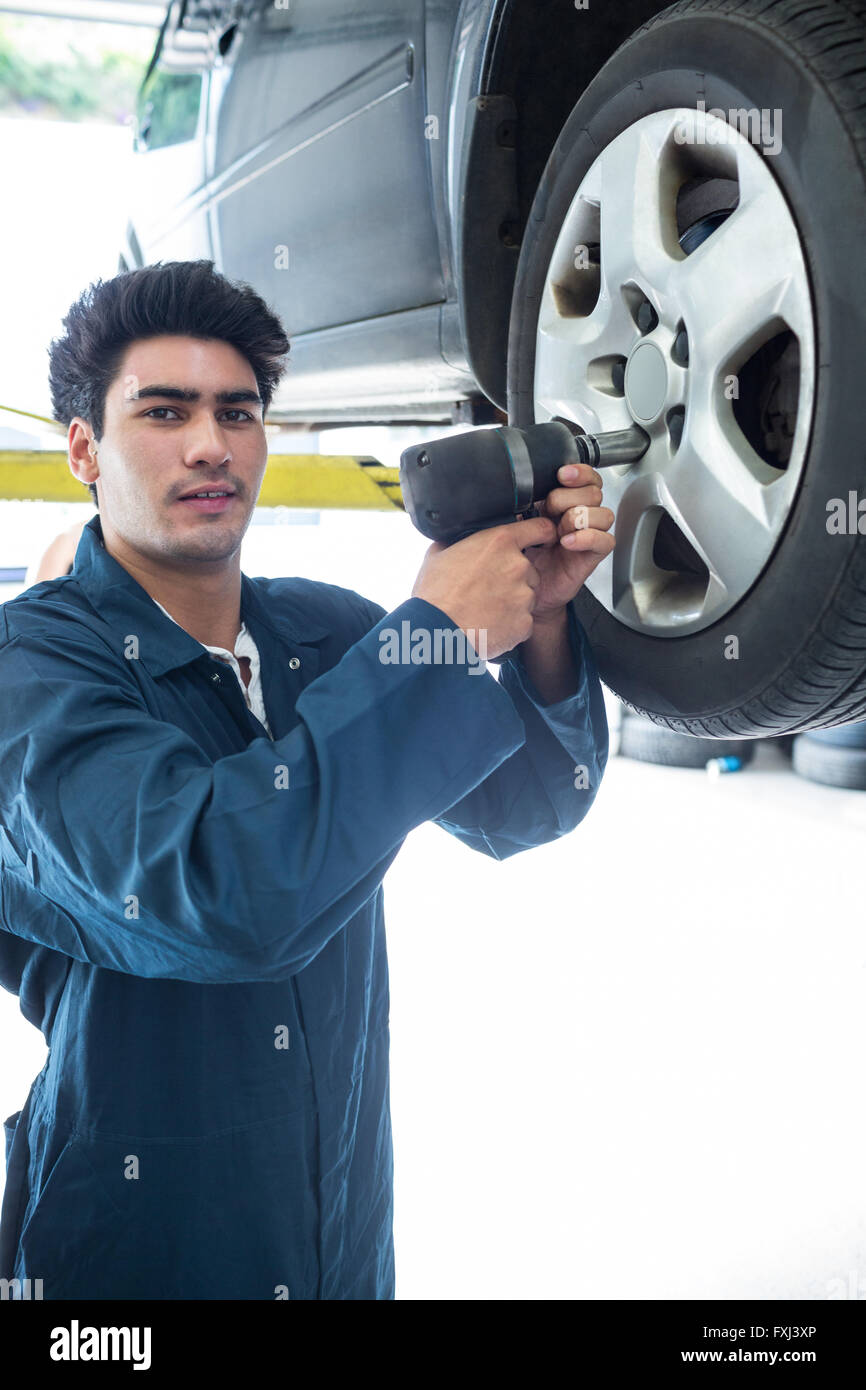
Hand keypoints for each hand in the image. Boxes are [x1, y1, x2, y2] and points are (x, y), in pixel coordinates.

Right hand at [411, 514, 556, 659]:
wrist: (435, 632)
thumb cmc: (434, 594)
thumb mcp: (437, 555)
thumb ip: (456, 542)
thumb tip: (455, 540)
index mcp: (499, 542)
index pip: (540, 528)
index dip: (542, 533)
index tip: (541, 539)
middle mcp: (518, 566)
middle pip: (529, 570)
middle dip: (514, 578)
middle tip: (489, 590)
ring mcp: (524, 596)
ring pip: (527, 597)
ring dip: (512, 602)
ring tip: (485, 610)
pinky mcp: (525, 623)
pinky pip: (523, 622)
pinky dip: (510, 625)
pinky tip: (489, 625)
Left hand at [525, 462, 614, 620]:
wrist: (525, 588)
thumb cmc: (523, 555)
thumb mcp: (519, 523)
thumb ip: (524, 504)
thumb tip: (518, 487)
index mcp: (566, 502)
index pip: (587, 478)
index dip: (580, 473)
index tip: (562, 475)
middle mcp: (581, 515)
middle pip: (594, 492)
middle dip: (569, 498)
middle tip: (549, 513)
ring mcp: (590, 535)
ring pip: (604, 514)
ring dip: (578, 519)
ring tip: (558, 532)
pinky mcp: (593, 556)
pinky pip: (605, 540)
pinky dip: (586, 538)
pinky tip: (567, 542)